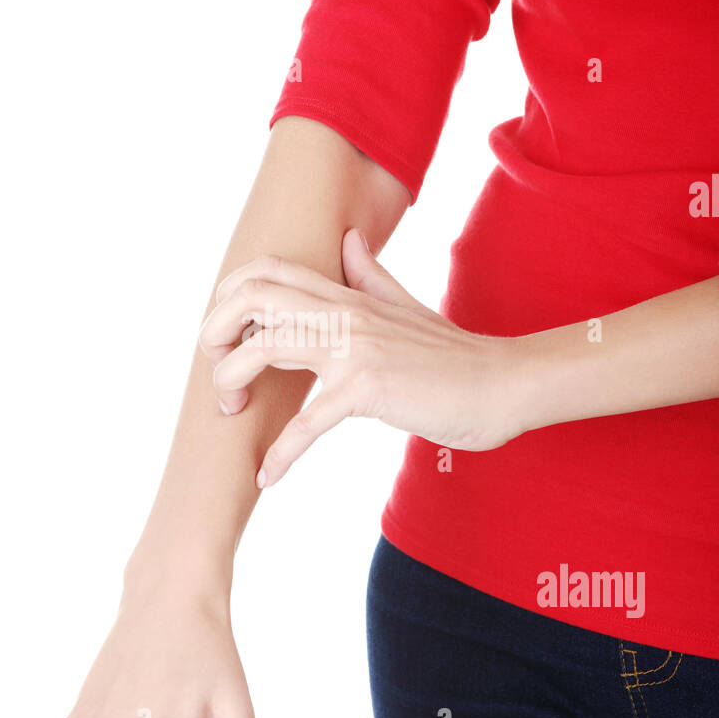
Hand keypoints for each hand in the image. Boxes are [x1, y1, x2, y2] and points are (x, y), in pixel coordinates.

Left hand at [199, 228, 525, 486]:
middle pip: (251, 297)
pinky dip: (280, 453)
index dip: (228, 299)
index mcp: (347, 295)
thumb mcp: (405, 308)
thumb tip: (350, 240)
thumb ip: (371, 275)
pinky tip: (268, 477)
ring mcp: (355, 346)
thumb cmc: (455, 356)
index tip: (224, 339)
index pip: (266, 271)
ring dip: (230, 382)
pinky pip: (307, 420)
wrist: (504, 384)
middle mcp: (344, 312)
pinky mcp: (368, 387)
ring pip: (264, 347)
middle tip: (220, 380)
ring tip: (231, 416)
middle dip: (214, 334)